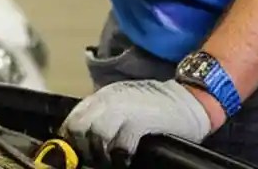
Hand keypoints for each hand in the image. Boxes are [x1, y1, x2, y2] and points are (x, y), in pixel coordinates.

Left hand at [60, 79, 211, 164]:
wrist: (188, 99)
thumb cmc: (155, 106)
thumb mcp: (122, 105)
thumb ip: (102, 117)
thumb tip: (83, 140)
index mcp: (101, 97)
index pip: (71, 120)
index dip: (69, 140)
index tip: (75, 155)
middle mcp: (108, 100)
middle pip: (78, 127)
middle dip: (82, 148)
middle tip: (93, 160)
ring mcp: (124, 109)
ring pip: (95, 135)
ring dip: (100, 153)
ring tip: (110, 160)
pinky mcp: (141, 121)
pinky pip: (120, 144)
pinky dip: (120, 156)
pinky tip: (126, 159)